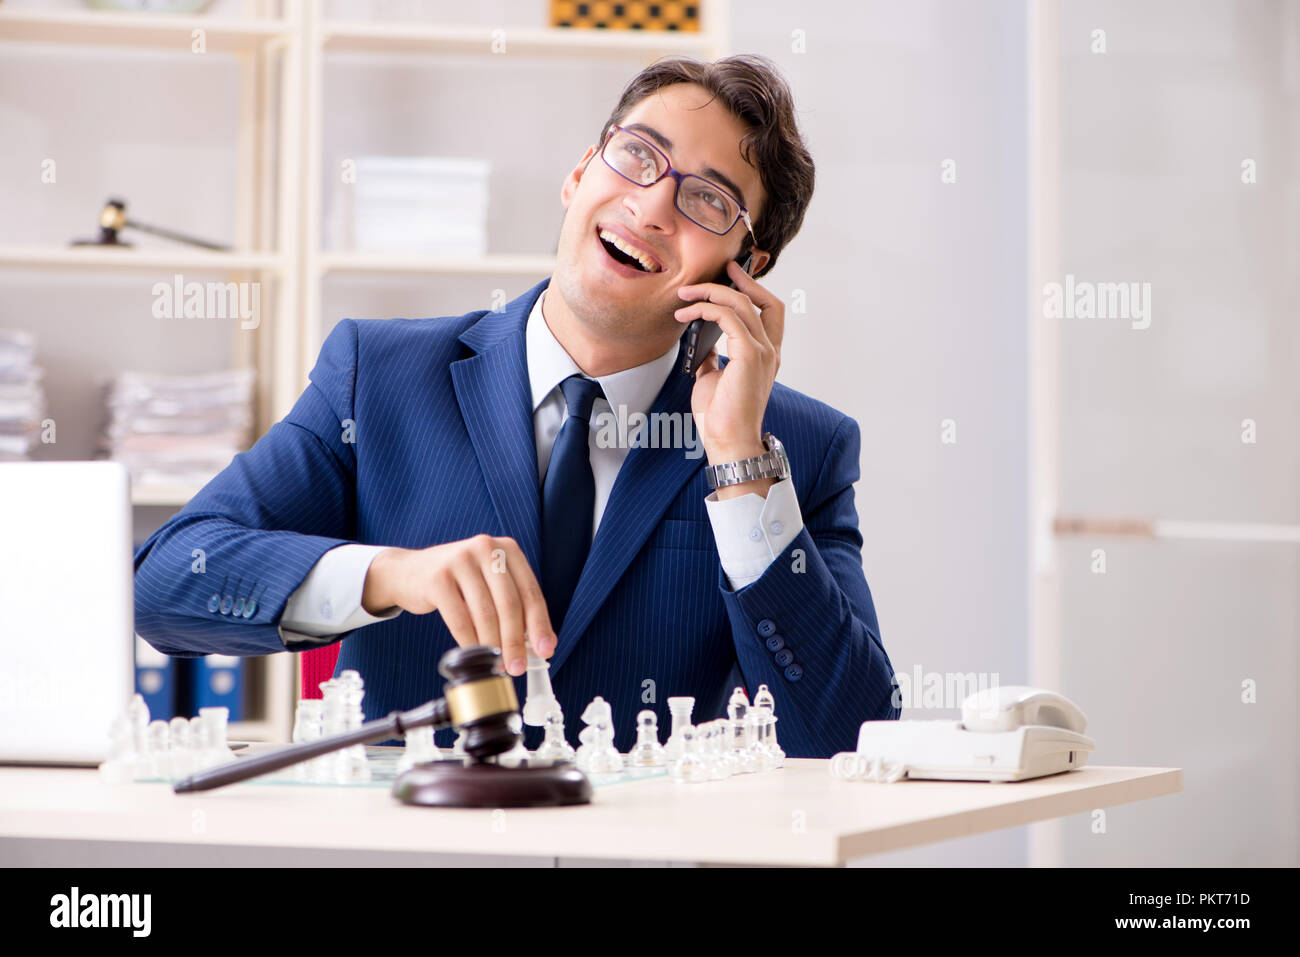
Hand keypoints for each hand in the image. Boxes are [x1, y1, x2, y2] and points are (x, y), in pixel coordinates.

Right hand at [361, 535, 555, 676]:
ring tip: (496, 664)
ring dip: (493, 645)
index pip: (531, 592)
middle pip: (509, 603)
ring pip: (485, 613)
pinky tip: (474, 654)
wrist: (409, 571)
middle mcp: (486, 549)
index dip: (540, 624)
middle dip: (516, 641)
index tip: (546, 650)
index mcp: (507, 549)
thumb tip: (542, 643)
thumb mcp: (490, 582)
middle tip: (517, 667)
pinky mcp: (438, 578)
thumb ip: (515, 605)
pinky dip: (469, 642)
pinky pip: (460, 619)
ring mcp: (460, 560)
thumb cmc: (458, 582)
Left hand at [674, 259, 784, 477]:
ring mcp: (763, 352)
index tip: (733, 275)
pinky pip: (727, 317)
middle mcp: (770, 351)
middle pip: (764, 301)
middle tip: (720, 269)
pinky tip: (686, 314)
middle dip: (742, 280)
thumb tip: (701, 340)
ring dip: (711, 293)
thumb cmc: (721, 416)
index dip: (755, 289)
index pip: (770, 312)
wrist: (728, 441)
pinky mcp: (749, 355)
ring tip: (685, 295)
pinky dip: (705, 309)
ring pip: (742, 304)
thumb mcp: (713, 378)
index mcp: (766, 356)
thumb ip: (713, 357)